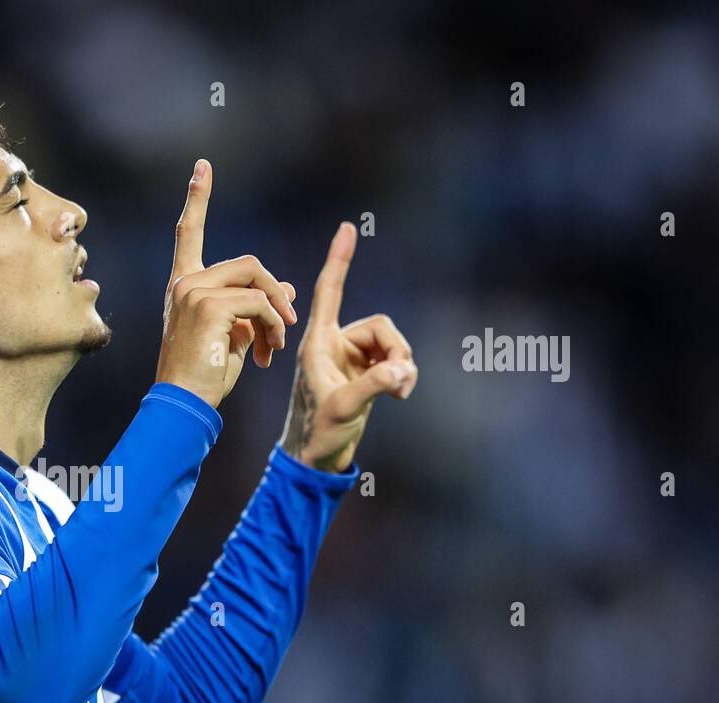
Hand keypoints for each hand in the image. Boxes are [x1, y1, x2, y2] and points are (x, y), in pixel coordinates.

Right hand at [156, 159, 296, 409]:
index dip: (197, 199)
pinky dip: (274, 325)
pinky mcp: (207, 305)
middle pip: (248, 263)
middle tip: (286, 329)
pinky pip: (260, 302)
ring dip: (277, 311)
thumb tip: (286, 286)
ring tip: (278, 344)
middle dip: (275, 294)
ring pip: (257, 279)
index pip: (188, 234)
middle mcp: (184, 282)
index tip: (203, 166)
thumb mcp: (237, 335)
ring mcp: (193, 290)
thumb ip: (256, 306)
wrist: (185, 403)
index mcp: (184, 286)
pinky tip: (269, 350)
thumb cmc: (206, 375)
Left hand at [281, 222, 416, 471]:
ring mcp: (351, 359)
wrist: (316, 458)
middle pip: (381, 327)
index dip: (339, 260)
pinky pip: (395, 360)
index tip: (347, 228)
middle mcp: (334, 345)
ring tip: (397, 392)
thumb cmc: (318, 433)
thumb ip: (374, 386)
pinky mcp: (364, 373)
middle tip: (398, 381)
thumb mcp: (345, 408)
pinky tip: (398, 394)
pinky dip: (402, 375)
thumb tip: (401, 369)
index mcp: (318, 343)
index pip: (329, 292)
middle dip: (396, 351)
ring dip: (401, 365)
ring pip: (392, 344)